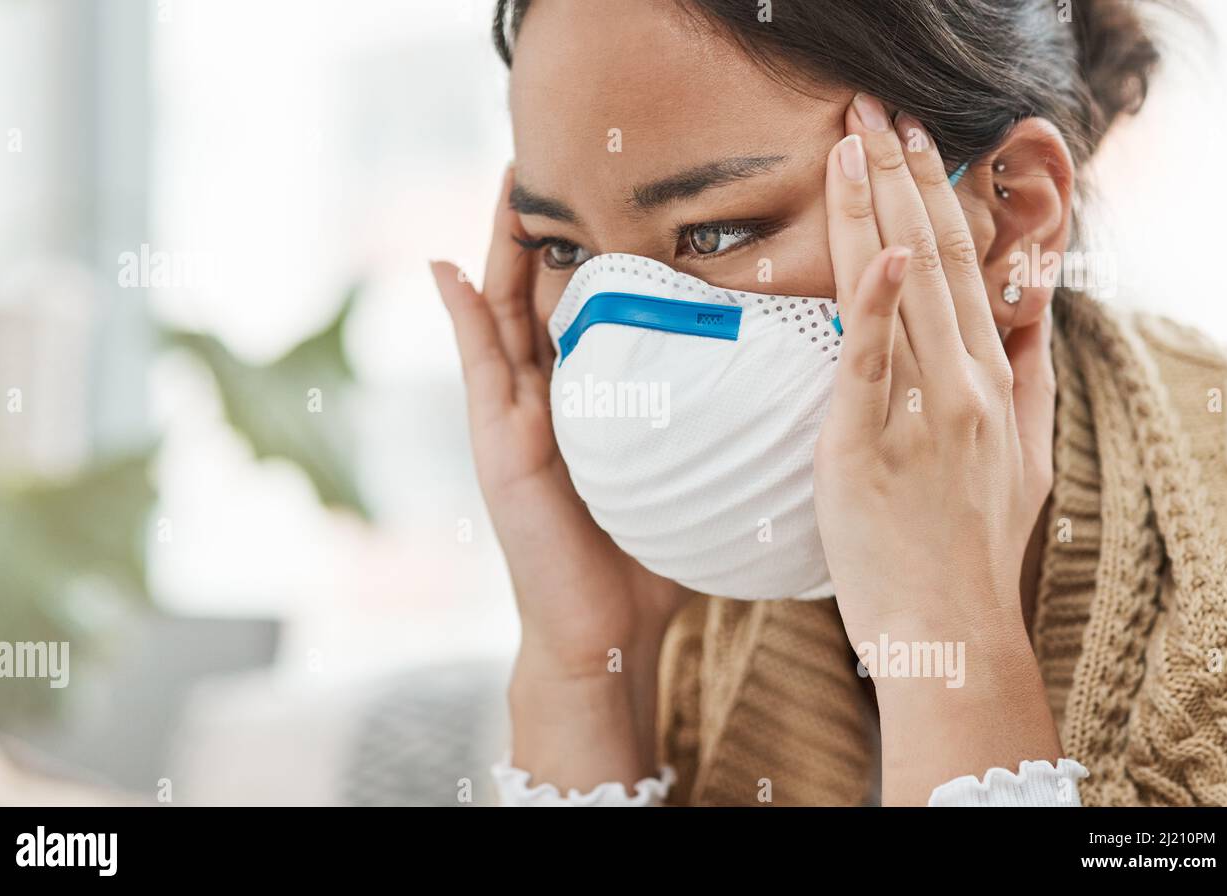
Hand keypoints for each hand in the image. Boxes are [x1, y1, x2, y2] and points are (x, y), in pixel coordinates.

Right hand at [431, 168, 690, 790]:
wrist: (604, 632)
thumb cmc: (647, 561)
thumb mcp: (686, 480)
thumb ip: (711, 438)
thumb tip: (780, 406)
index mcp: (590, 407)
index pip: (591, 314)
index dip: (597, 257)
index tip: (619, 199)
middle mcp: (546, 404)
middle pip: (539, 298)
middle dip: (541, 235)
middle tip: (547, 165)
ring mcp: (513, 421)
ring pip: (501, 316)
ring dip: (498, 250)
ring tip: (506, 185)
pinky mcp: (497, 445)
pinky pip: (476, 367)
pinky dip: (460, 317)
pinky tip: (446, 269)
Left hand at [814, 95, 1061, 802]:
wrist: (951, 635)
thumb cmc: (972, 552)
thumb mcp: (1026, 462)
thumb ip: (1029, 382)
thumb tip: (1027, 319)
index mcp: (993, 385)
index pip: (968, 270)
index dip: (942, 200)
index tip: (921, 146)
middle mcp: (967, 387)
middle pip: (939, 261)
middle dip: (908, 180)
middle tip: (876, 113)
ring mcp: (923, 416)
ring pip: (903, 293)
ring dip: (879, 210)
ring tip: (854, 144)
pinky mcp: (867, 450)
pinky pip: (871, 364)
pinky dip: (875, 302)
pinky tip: (878, 249)